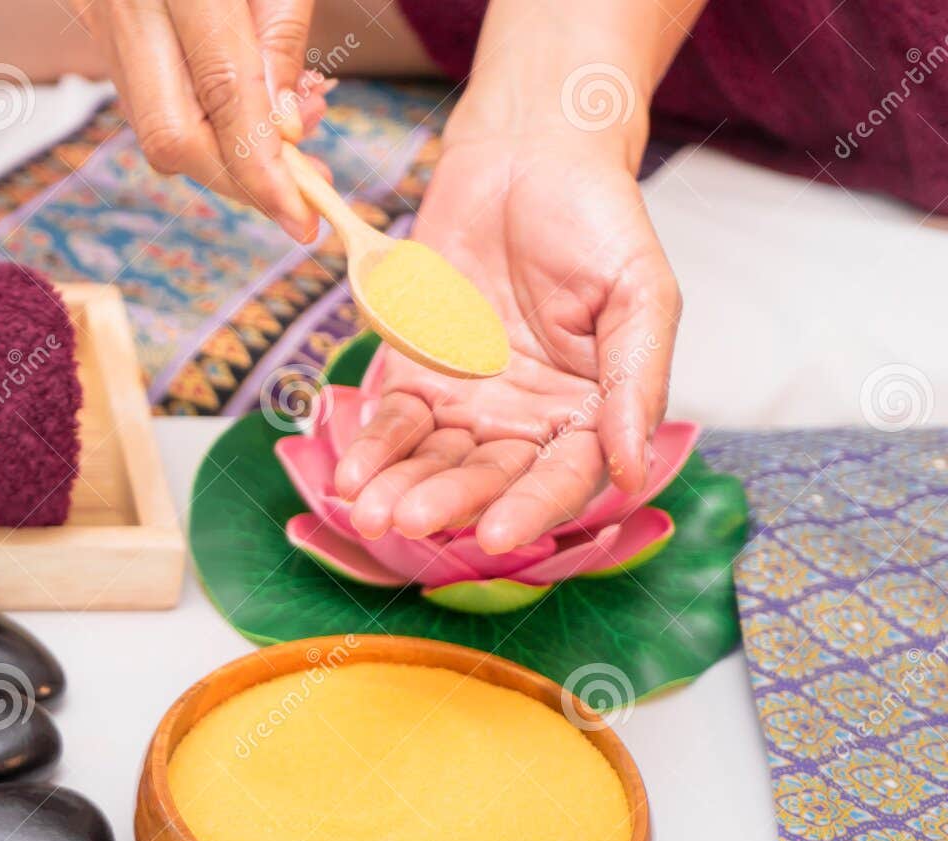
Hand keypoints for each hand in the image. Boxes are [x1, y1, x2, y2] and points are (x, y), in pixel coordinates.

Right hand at [71, 0, 327, 240]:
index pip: (222, 99)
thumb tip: (287, 129)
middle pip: (171, 137)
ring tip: (286, 136)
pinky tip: (244, 105)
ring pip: (153, 125)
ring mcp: (98, 11)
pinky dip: (197, 117)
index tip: (304, 218)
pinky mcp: (92, 15)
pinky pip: (143, 92)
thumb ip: (279, 34)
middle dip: (237, 180)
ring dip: (222, 154)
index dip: (264, 171)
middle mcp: (126, 2)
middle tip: (298, 192)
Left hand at [335, 130, 680, 553]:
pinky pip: (394, 423)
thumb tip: (631, 470)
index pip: (564, 479)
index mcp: (592, 413)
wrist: (529, 153)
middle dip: (450, 503)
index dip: (533, 511)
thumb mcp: (640, 296)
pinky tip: (352, 476)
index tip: (499, 536)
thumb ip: (635, 383)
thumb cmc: (598, 220)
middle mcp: (529, 421)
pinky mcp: (418, 373)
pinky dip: (373, 449)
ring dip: (402, 489)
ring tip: (371, 512)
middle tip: (411, 520)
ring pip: (435, 462)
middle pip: (490, 479)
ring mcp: (471, 402)